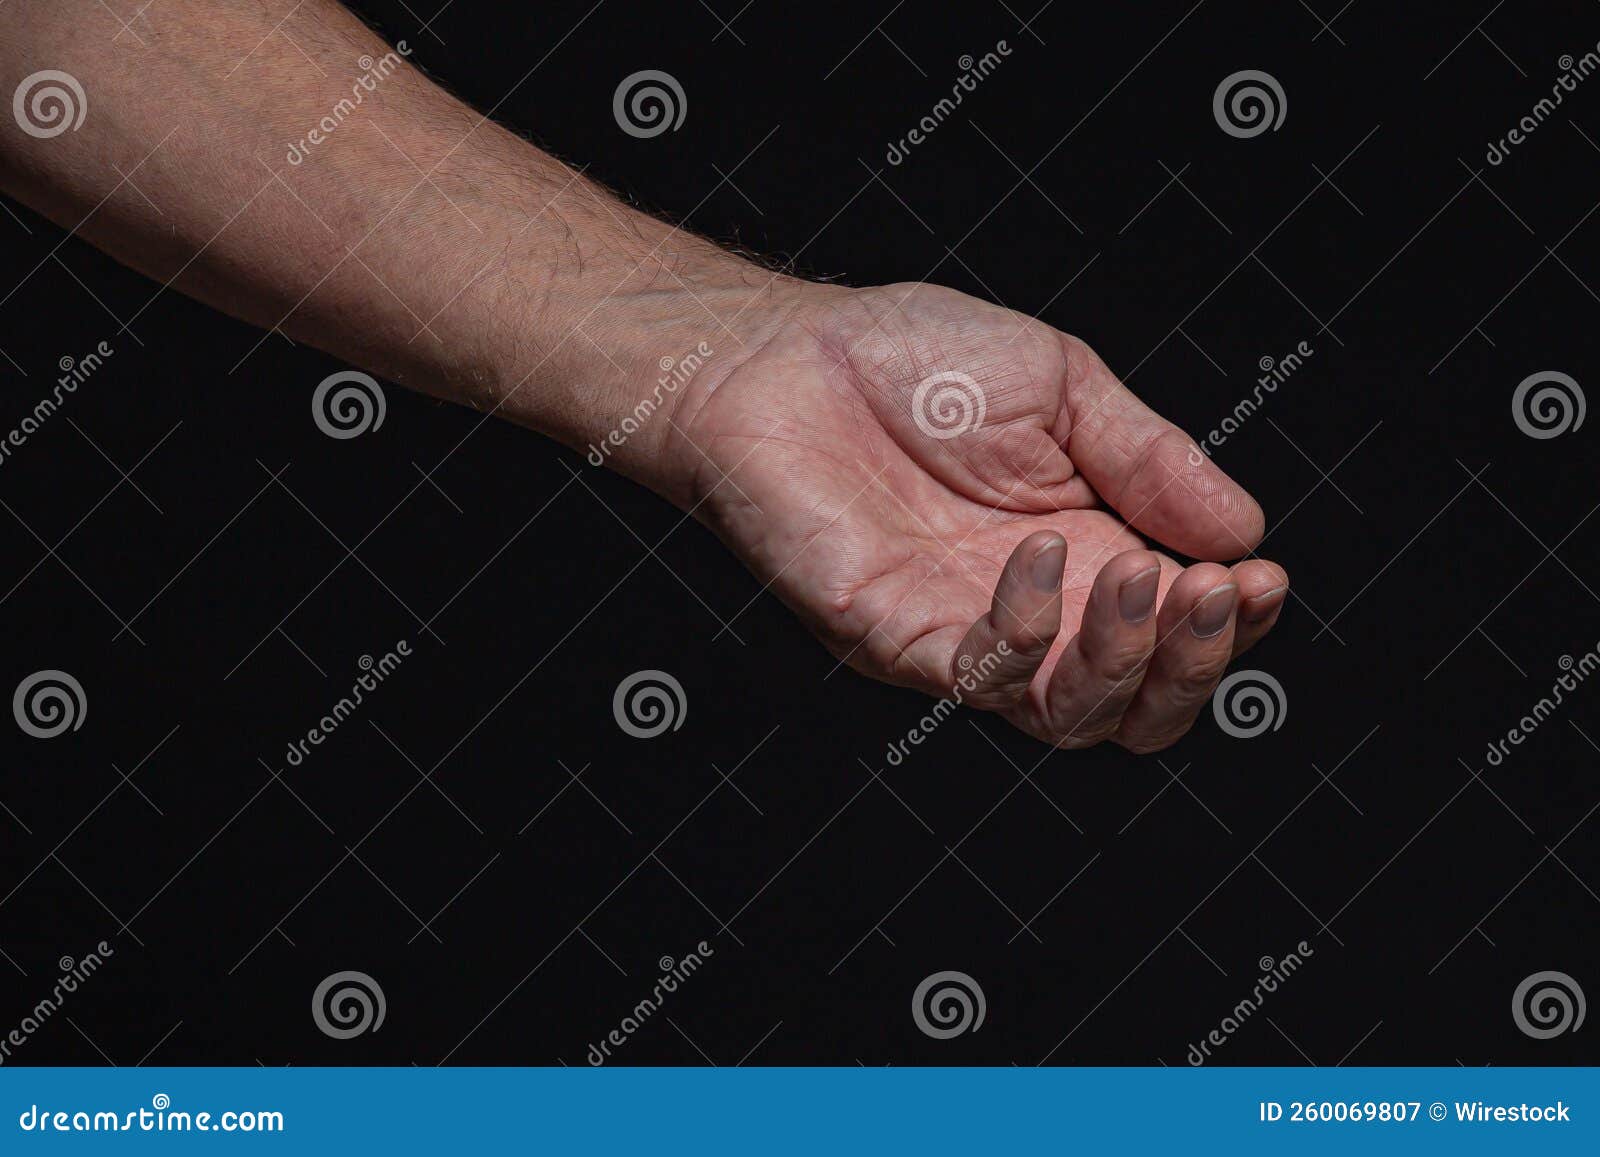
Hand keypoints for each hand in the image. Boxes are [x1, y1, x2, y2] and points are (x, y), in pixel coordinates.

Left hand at [666, 281, 1288, 751]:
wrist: (786, 358)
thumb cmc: (910, 363)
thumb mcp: (1064, 387)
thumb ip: (1151, 460)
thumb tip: (1246, 530)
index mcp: (1087, 551)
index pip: (1178, 627)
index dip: (1234, 620)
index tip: (1262, 574)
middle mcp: (1035, 610)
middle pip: (1140, 704)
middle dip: (1196, 663)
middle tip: (1219, 594)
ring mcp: (966, 633)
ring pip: (1073, 716)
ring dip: (1129, 660)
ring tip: (1148, 581)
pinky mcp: (898, 638)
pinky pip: (981, 677)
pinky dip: (1029, 630)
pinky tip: (1043, 555)